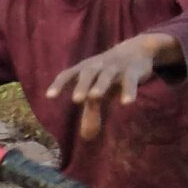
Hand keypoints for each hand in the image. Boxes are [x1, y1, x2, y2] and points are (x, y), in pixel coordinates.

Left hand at [45, 35, 170, 140]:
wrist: (138, 50)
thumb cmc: (110, 74)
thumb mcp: (99, 90)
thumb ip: (91, 111)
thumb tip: (86, 137)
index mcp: (84, 69)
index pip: (68, 74)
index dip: (59, 84)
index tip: (49, 96)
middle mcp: (98, 66)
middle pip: (87, 73)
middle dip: (81, 85)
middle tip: (75, 100)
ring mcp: (115, 67)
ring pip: (106, 75)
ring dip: (100, 85)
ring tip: (94, 97)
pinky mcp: (133, 71)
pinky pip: (130, 80)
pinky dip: (128, 90)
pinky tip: (126, 103)